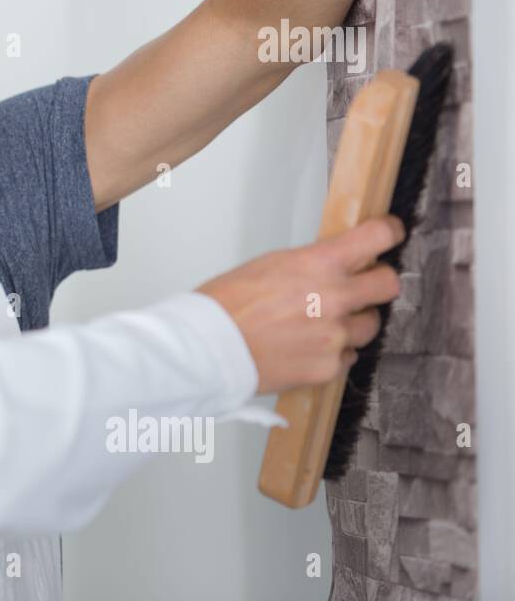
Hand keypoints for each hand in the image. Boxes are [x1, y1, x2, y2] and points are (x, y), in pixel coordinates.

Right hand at [197, 216, 404, 394]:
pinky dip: (333, 353)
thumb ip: (313, 263)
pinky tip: (306, 348)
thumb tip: (337, 264)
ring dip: (353, 322)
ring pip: (370, 325)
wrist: (209, 347)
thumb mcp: (271, 264)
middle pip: (389, 283)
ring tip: (321, 325)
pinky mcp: (330, 366)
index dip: (389, 233)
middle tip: (363, 286)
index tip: (391, 234)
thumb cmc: (228, 304)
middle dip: (378, 282)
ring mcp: (336, 335)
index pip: (378, 236)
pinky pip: (348, 356)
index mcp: (319, 263)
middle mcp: (336, 297)